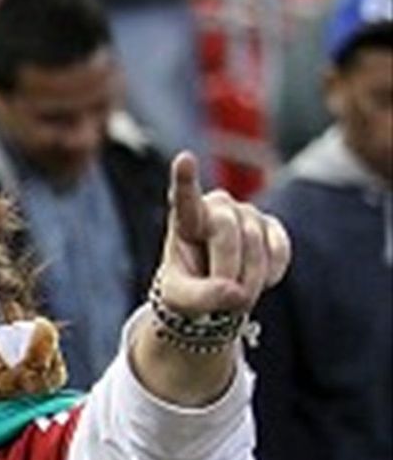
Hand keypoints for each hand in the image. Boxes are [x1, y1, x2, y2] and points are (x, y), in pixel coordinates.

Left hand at [153, 153, 290, 320]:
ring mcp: (246, 213)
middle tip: (225, 299)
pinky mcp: (271, 226)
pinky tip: (258, 281)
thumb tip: (234, 293)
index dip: (185, 179)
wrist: (215, 289)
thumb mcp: (180, 300)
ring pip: (254, 241)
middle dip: (226, 269)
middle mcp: (216, 206)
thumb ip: (200, 298)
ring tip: (235, 294)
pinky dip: (270, 273)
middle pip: (226, 231)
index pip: (184, 197)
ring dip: (248, 278)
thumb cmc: (187, 289)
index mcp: (185, 219)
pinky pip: (278, 249)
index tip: (183, 160)